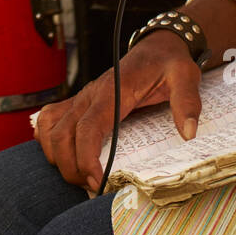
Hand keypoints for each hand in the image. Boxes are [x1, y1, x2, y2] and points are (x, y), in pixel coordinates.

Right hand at [35, 30, 203, 192]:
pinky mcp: (78, 101)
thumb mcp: (185, 76)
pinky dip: (47, 140)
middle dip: (71, 167)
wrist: (156, 47)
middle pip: (62, 134)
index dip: (86, 157)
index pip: (88, 127)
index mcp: (114, 91)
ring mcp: (81, 97)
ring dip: (57, 157)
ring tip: (81, 176)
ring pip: (50, 129)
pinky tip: (61, 155)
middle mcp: (90, 94)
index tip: (98, 181)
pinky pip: (49, 119)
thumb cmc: (169, 63)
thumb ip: (187, 102)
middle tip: (93, 187)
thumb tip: (189, 133)